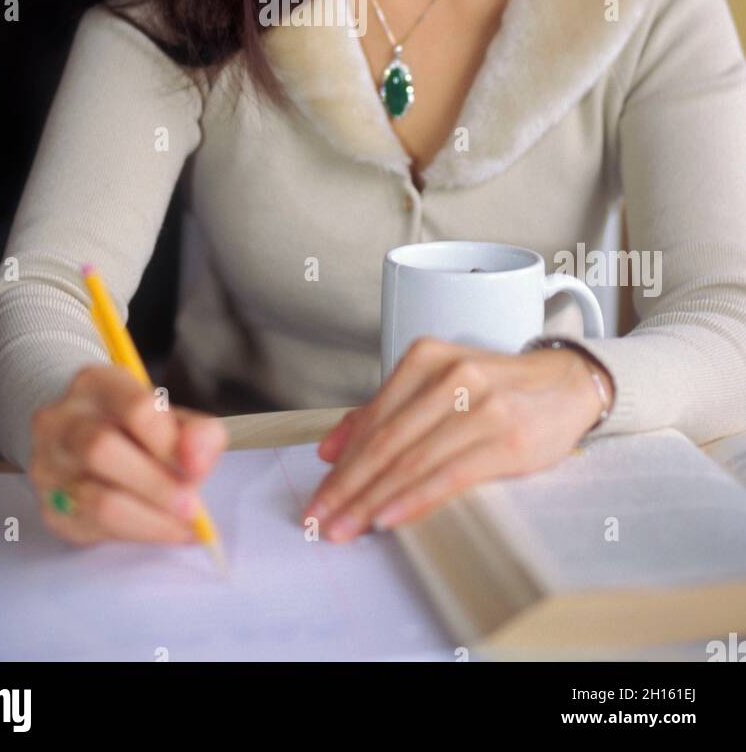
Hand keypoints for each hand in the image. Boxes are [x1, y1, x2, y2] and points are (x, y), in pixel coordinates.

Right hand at [28, 363, 228, 545]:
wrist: (83, 439)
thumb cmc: (134, 427)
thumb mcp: (168, 416)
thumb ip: (193, 433)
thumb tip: (198, 461)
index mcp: (95, 384)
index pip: (135, 409)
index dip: (169, 443)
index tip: (197, 470)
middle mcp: (61, 420)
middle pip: (103, 450)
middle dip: (156, 485)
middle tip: (191, 507)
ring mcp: (48, 465)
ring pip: (97, 499)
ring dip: (150, 518)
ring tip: (181, 524)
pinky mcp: (50, 507)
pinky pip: (94, 527)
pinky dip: (136, 532)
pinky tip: (159, 528)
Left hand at [304, 338, 613, 541]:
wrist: (567, 383)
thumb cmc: (498, 389)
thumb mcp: (439, 386)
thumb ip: (385, 412)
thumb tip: (330, 449)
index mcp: (426, 358)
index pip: (372, 419)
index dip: (341, 463)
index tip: (318, 497)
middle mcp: (452, 375)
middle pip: (386, 441)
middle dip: (347, 487)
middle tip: (321, 520)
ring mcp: (481, 404)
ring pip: (412, 459)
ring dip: (372, 500)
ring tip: (346, 528)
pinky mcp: (507, 436)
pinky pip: (449, 474)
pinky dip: (414, 499)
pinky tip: (389, 518)